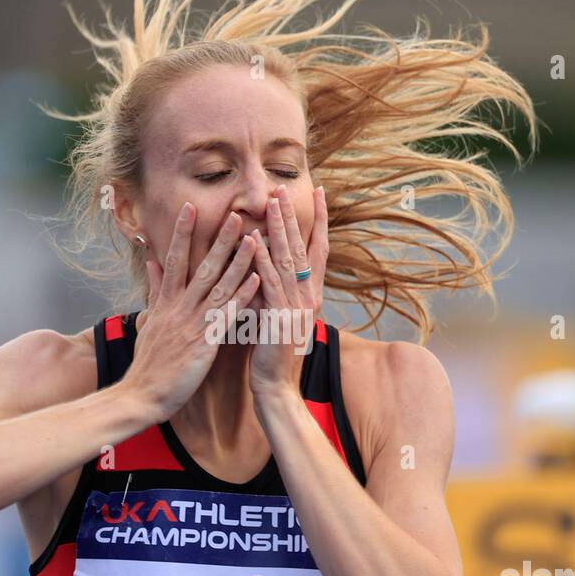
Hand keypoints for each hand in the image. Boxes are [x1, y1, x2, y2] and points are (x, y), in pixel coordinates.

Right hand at [124, 202, 260, 422]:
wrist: (141, 395)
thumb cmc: (147, 364)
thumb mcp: (148, 321)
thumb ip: (154, 290)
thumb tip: (151, 262)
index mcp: (165, 302)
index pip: (174, 260)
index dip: (182, 234)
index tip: (190, 209)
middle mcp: (178, 307)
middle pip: (201, 267)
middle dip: (219, 240)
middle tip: (235, 215)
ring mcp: (192, 323)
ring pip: (218, 285)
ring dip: (237, 261)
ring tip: (254, 239)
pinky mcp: (204, 342)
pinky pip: (227, 314)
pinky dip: (241, 296)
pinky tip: (256, 280)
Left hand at [247, 184, 328, 402]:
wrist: (277, 388)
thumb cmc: (273, 357)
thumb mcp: (279, 318)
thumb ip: (276, 293)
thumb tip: (266, 271)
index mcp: (310, 295)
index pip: (318, 250)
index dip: (319, 221)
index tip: (320, 194)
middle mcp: (308, 296)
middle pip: (303, 246)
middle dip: (294, 215)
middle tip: (285, 187)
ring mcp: (296, 305)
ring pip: (288, 258)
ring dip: (279, 228)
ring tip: (272, 201)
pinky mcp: (280, 316)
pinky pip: (270, 282)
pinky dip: (262, 259)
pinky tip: (255, 239)